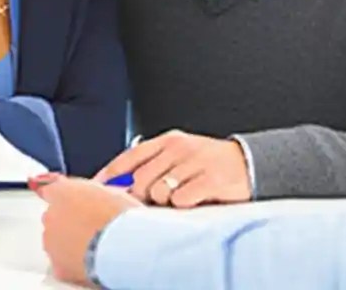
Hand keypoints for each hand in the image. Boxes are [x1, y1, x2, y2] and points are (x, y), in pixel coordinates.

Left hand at [32, 174, 140, 286]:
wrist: (122, 245)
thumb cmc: (120, 216)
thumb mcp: (111, 191)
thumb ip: (93, 190)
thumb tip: (92, 193)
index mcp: (62, 192)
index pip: (50, 190)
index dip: (63, 198)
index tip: (71, 202)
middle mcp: (50, 215)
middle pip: (55, 217)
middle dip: (70, 222)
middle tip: (94, 226)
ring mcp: (51, 242)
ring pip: (57, 241)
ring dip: (71, 242)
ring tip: (97, 244)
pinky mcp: (58, 266)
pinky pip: (64, 263)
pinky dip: (75, 263)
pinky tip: (93, 259)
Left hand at [94, 130, 251, 207]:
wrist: (249, 164)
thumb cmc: (207, 164)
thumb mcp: (177, 157)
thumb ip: (150, 166)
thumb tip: (116, 186)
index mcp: (167, 141)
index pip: (129, 157)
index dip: (109, 176)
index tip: (96, 190)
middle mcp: (179, 148)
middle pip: (140, 179)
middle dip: (138, 196)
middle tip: (149, 204)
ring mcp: (195, 163)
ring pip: (159, 190)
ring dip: (162, 202)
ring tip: (175, 201)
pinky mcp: (211, 179)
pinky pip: (181, 199)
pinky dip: (181, 205)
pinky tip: (190, 203)